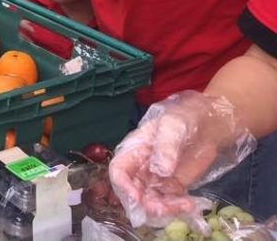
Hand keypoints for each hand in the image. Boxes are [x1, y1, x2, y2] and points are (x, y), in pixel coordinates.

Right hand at [109, 92, 256, 229]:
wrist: (209, 123)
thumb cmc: (184, 118)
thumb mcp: (173, 126)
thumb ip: (166, 147)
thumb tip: (161, 170)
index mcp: (134, 149)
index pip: (119, 170)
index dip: (123, 186)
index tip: (137, 199)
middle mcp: (141, 167)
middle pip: (133, 191)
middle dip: (145, 204)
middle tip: (163, 210)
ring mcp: (157, 178)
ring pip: (152, 200)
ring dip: (164, 209)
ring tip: (184, 206)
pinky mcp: (174, 186)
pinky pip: (170, 202)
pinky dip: (178, 208)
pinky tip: (191, 204)